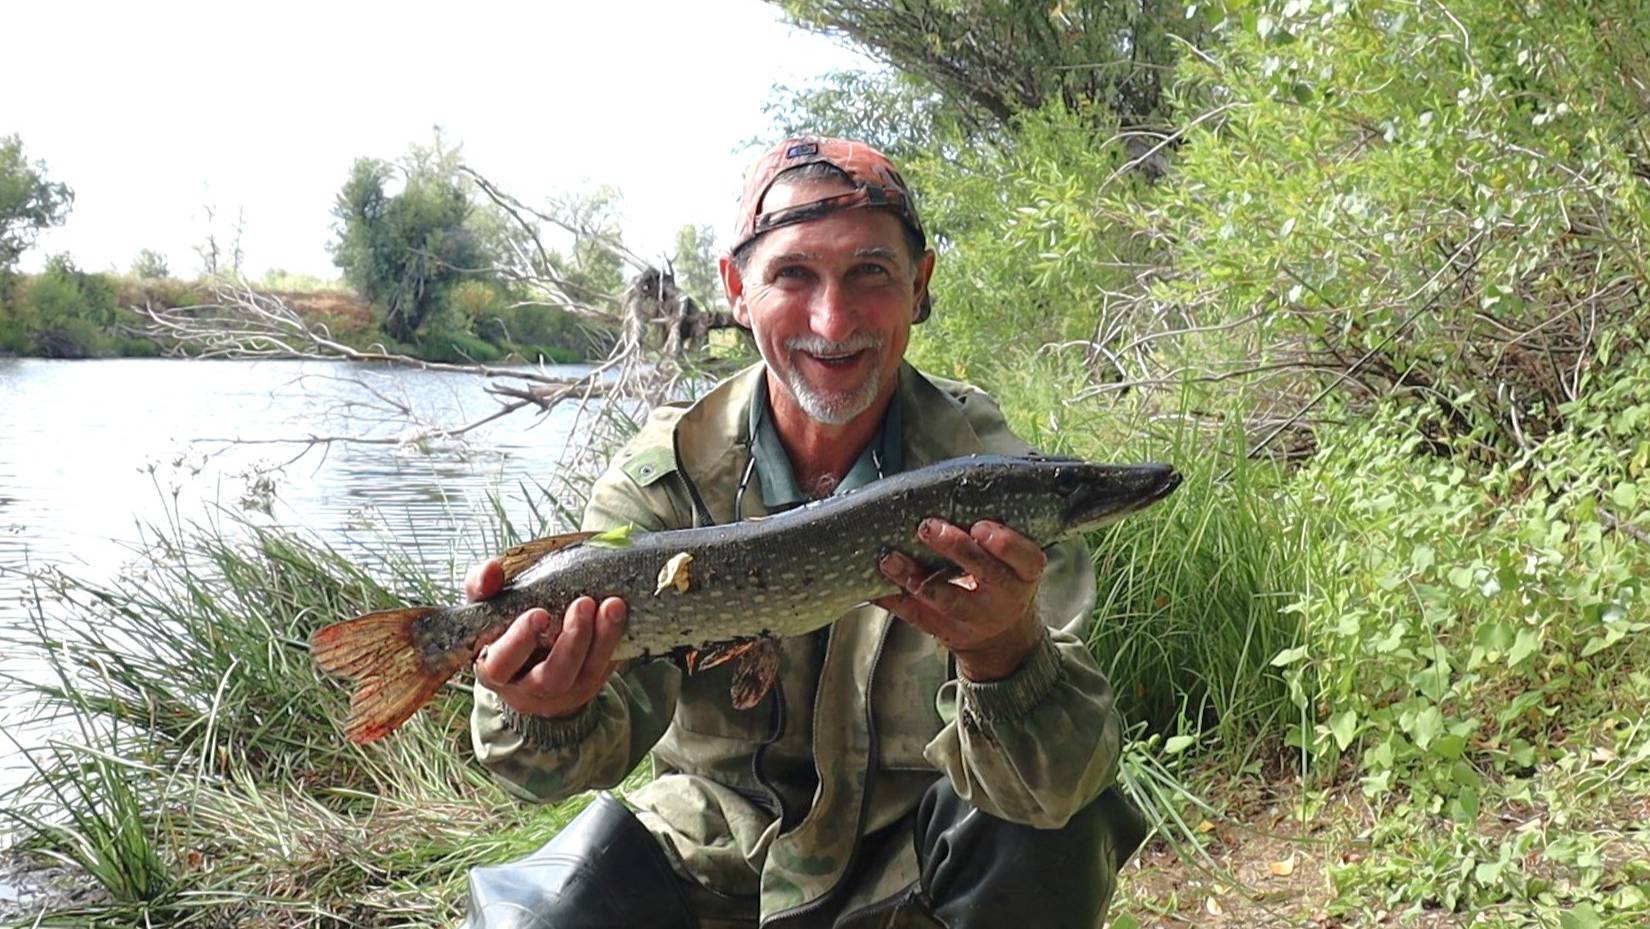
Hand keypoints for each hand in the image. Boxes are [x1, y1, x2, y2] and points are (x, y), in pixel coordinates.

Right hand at [464, 559, 626, 718]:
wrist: (528, 658)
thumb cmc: (503, 628)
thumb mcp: (487, 606)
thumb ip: (482, 586)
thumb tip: (492, 569)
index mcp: (495, 669)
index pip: (501, 664)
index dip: (520, 642)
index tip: (540, 613)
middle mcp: (528, 689)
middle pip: (551, 677)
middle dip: (571, 641)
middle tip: (584, 603)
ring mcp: (562, 693)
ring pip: (584, 675)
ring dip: (602, 640)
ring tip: (613, 606)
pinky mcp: (589, 686)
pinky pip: (607, 671)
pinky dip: (617, 644)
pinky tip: (622, 618)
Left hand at [874, 519, 1046, 681]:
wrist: (1001, 636)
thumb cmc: (1001, 579)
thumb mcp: (1012, 559)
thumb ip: (993, 532)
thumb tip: (947, 489)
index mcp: (1024, 573)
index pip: (1025, 557)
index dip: (1005, 543)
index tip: (980, 527)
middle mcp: (1004, 596)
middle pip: (984, 572)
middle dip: (955, 548)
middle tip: (928, 527)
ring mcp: (975, 618)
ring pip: (945, 598)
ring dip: (913, 576)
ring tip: (891, 559)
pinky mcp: (946, 631)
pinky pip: (916, 615)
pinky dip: (893, 600)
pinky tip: (875, 586)